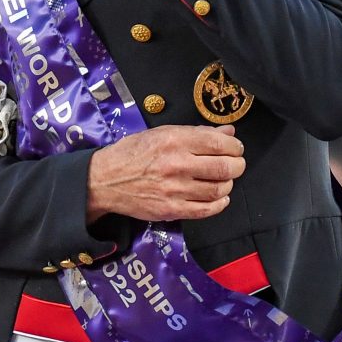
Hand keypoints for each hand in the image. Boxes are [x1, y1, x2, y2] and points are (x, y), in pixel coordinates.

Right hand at [85, 124, 243, 222]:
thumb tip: (228, 132)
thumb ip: (196, 133)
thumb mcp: (160, 134)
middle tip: (235, 164)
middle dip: (237, 165)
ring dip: (227, 184)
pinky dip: (219, 204)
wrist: (104, 180)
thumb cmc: (132, 153)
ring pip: (219, 189)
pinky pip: (207, 209)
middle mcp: (176, 164)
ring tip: (222, 180)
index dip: (234, 146)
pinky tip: (219, 197)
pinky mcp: (171, 209)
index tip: (235, 148)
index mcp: (173, 140)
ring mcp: (174, 189)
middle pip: (225, 167)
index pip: (219, 143)